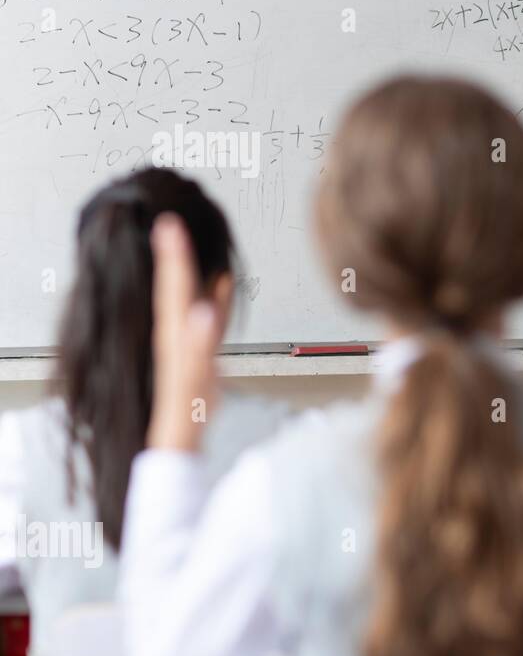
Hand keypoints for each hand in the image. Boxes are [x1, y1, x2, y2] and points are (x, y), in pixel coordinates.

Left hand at [146, 214, 225, 451]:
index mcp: (175, 333)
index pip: (174, 285)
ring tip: (193, 243)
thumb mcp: (192, 377)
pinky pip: (209, 311)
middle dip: (176, 252)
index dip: (174, 255)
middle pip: (178, 283)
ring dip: (194, 268)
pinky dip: (215, 293)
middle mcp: (179, 330)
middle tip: (173, 223)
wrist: (182, 433)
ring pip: (193, 293)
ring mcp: (189, 337)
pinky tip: (221, 283)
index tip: (168, 224)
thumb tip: (203, 311)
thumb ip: (199, 345)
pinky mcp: (201, 347)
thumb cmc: (185, 410)